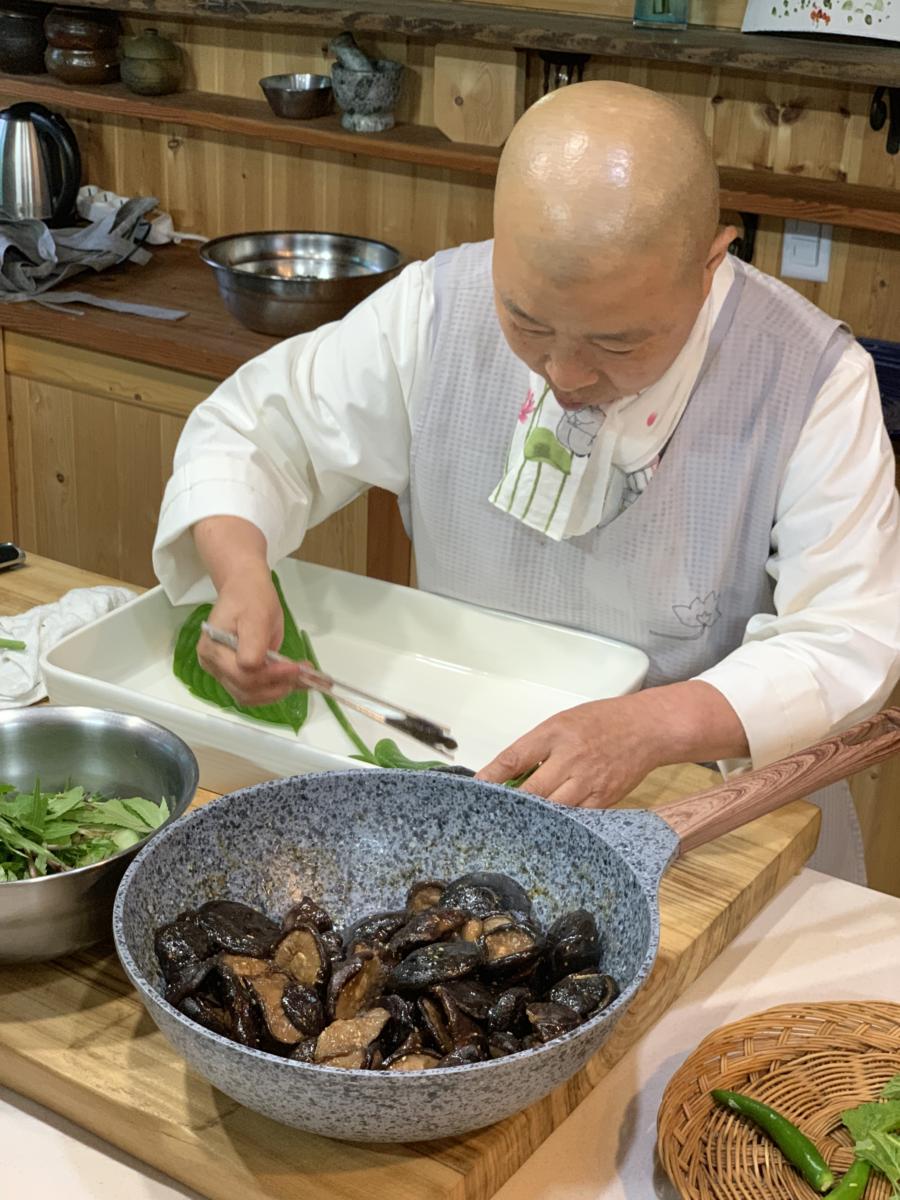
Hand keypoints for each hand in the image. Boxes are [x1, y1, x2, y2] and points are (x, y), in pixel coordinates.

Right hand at [196, 563, 299, 707]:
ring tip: (305, 680)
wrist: (246, 591)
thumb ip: (254, 641)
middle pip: (246, 690)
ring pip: (251, 696)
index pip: (242, 674)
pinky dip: (277, 688)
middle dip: (277, 686)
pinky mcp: (238, 675)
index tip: (296, 667)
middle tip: (304, 675)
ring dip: (279, 691)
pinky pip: (256, 690)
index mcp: (213, 649)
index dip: (271, 675)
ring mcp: (224, 673)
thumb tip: (254, 666)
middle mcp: (214, 665)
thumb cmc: (250, 598)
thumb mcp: (255, 614)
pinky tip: (297, 681)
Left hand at [476, 697, 659, 807]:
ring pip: (552, 809)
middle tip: (492, 813)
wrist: (645, 728)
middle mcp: (570, 758)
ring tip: (516, 822)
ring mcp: (588, 781)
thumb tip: (508, 771)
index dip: (490, 776)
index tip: (476, 789)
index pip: (513, 757)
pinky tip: (548, 825)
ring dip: (533, 817)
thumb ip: (536, 746)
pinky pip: (575, 818)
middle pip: (531, 791)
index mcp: (555, 733)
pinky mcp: (604, 799)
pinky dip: (560, 822)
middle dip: (510, 804)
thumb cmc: (602, 722)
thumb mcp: (562, 722)